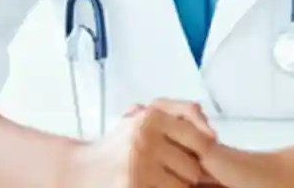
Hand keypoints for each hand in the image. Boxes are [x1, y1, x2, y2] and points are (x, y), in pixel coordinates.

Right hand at [60, 98, 218, 187]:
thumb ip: (180, 114)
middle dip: (184, 173)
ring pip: (183, 186)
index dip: (201, 154)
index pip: (201, 140)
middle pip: (194, 168)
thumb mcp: (143, 120)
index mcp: (150, 117)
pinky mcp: (134, 187)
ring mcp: (139, 165)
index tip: (190, 157)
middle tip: (165, 169)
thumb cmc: (117, 148)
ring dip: (174, 186)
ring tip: (155, 179)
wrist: (80, 170)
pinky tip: (147, 184)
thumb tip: (212, 134)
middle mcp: (145, 138)